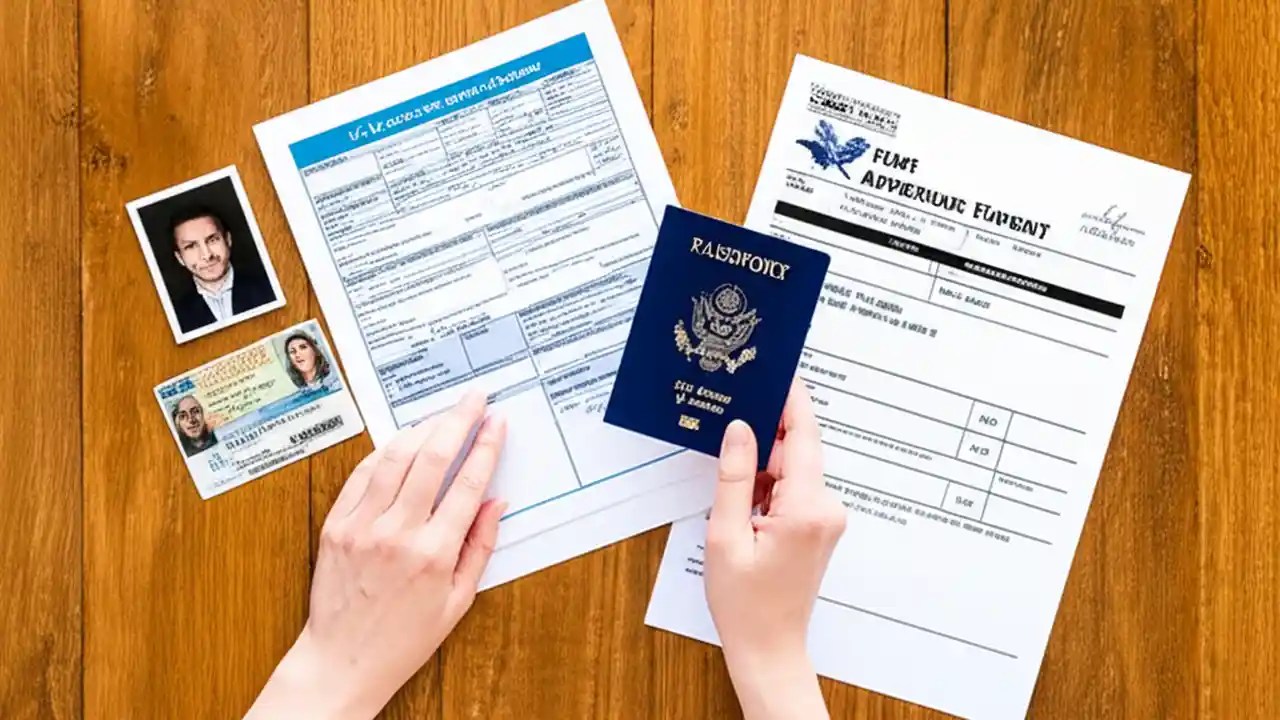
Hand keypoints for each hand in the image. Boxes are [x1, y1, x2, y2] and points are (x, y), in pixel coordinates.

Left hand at [246, 390, 506, 719]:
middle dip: (457, 420)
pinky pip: (362, 475)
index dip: (486, 446)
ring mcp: (362, 527)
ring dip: (421, 428)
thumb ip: (480, 546)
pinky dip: (384, 452)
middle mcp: (397, 534)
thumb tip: (496, 501)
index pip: (467, 483)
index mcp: (434, 554)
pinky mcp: (336, 526)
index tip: (497, 423)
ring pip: (395, 457)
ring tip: (440, 414)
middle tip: (473, 398)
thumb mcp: (458, 600)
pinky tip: (401, 442)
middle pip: (432, 458)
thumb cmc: (404, 638)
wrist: (342, 661)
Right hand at [704, 379, 846, 719]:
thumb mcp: (725, 534)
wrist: (768, 648)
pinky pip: (793, 488)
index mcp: (806, 508)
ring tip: (728, 482)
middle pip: (798, 449)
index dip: (790, 398)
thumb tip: (739, 428)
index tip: (779, 367)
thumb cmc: (744, 603)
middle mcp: (827, 508)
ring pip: (793, 469)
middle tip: (730, 413)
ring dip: (762, 467)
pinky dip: (768, 486)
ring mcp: (827, 518)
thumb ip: (734, 476)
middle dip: (764, 433)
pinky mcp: (820, 526)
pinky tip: (742, 503)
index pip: (803, 435)